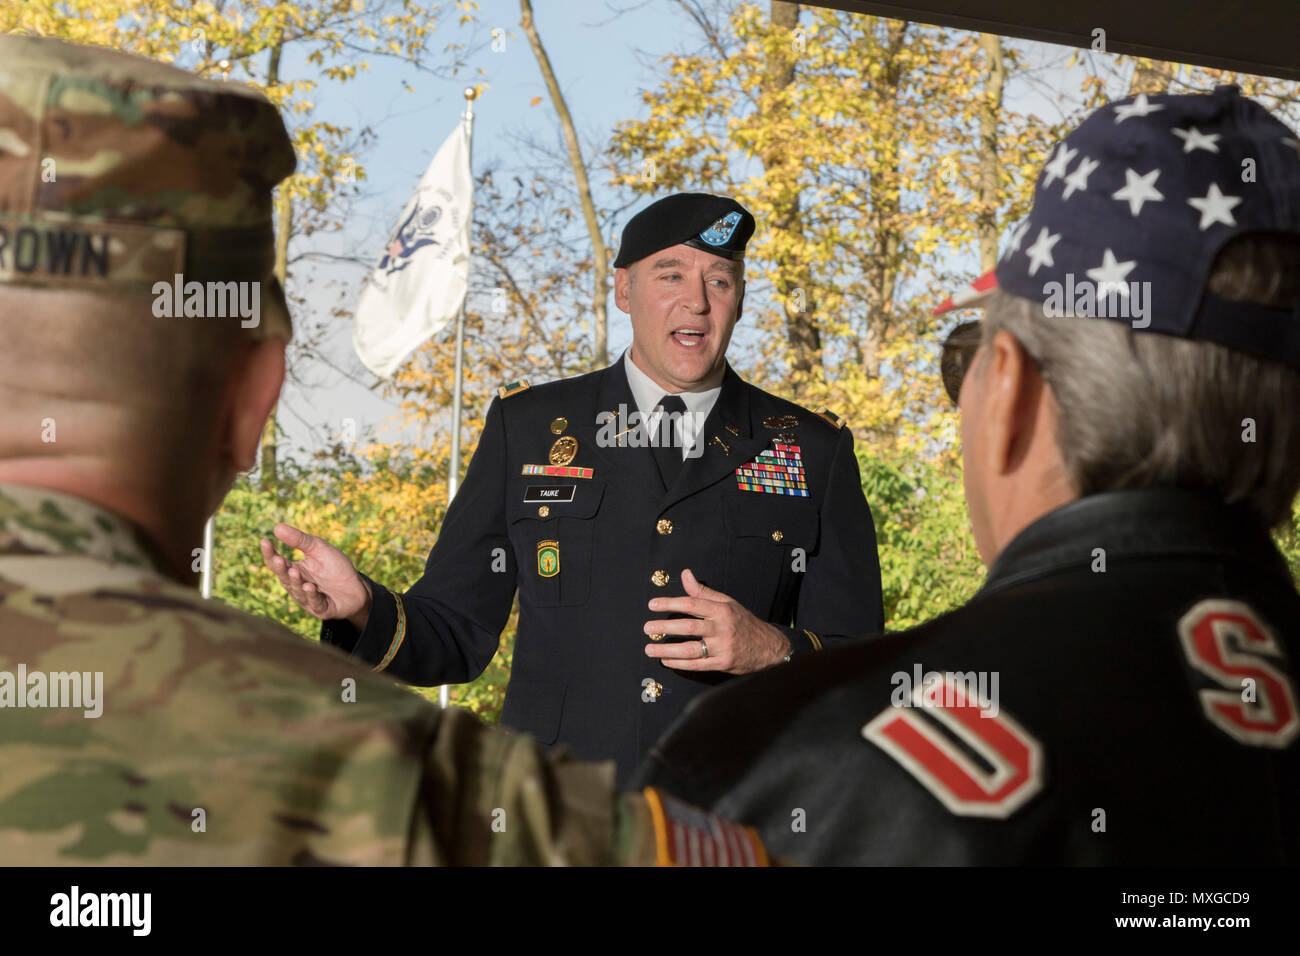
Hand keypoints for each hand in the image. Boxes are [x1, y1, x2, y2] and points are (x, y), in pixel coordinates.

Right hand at [259, 523, 371, 628]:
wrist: (357, 587)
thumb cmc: (336, 567)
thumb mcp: (319, 549)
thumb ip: (299, 540)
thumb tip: (277, 527)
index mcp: (295, 569)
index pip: (277, 562)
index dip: (270, 553)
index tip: (265, 541)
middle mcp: (297, 585)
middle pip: (284, 577)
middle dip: (281, 569)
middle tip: (279, 560)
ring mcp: (308, 598)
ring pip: (297, 591)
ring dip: (296, 582)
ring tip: (296, 573)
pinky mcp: (321, 609)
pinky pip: (314, 603)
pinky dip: (311, 596)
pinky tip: (309, 587)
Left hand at [643, 568, 790, 673]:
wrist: (768, 647)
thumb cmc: (743, 622)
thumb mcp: (726, 603)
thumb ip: (703, 592)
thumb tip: (685, 574)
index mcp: (721, 610)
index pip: (692, 604)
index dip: (670, 603)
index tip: (652, 605)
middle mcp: (722, 628)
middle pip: (689, 627)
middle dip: (665, 627)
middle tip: (647, 628)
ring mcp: (722, 648)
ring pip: (691, 649)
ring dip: (667, 649)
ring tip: (650, 648)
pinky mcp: (722, 664)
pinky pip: (697, 665)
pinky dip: (679, 664)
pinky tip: (666, 661)